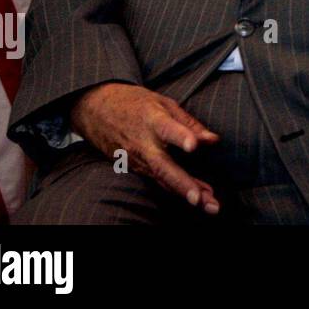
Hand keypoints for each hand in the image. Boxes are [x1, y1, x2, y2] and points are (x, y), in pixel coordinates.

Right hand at [69, 82, 221, 213]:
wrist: (95, 110)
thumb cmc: (133, 103)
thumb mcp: (162, 103)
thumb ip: (188, 122)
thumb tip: (213, 140)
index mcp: (152, 119)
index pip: (167, 129)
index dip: (180, 137)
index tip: (193, 146)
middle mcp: (143, 144)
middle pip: (163, 166)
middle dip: (183, 183)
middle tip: (200, 198)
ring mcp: (136, 159)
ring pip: (162, 179)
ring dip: (185, 192)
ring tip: (210, 205)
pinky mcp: (134, 168)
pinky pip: (158, 181)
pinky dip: (177, 190)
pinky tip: (198, 198)